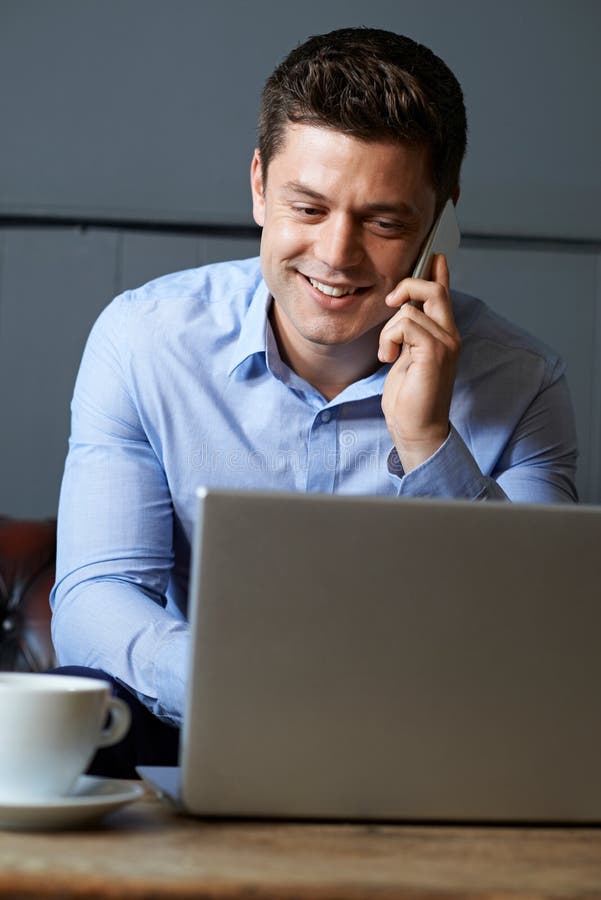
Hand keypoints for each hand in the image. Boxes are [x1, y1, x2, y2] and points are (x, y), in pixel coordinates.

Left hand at [379, 254, 460, 472]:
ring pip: (411, 308)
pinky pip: (406, 324)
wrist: (416, 428)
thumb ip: (410, 334)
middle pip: (434, 289)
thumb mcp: (406, 357)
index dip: (438, 272)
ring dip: (388, 330)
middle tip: (390, 302)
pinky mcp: (435, 352)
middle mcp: (450, 335)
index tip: (434, 256)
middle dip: (408, 285)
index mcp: (444, 335)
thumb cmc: (409, 399)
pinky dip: (389, 338)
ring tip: (387, 353)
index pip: (444, 293)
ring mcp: (446, 343)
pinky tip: (388, 357)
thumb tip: (403, 312)